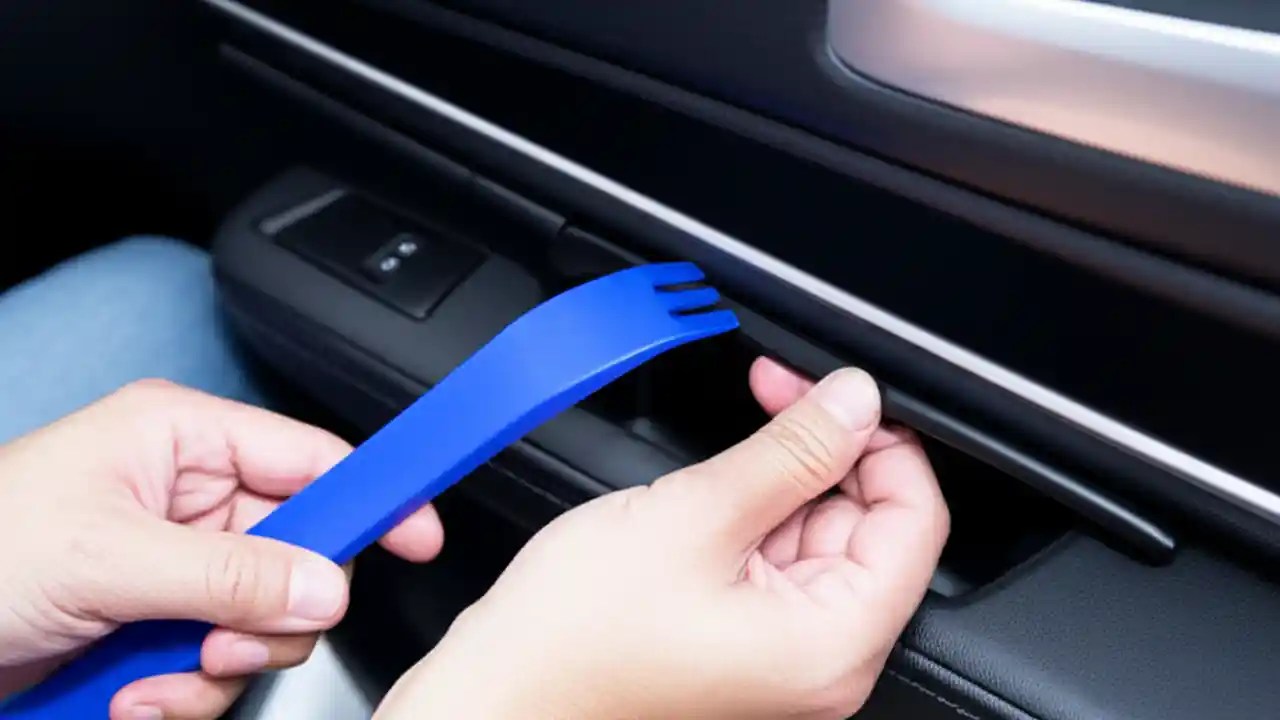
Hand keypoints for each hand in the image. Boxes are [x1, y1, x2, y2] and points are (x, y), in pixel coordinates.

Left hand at [0, 379, 443, 718]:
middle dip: (270, 610)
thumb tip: (325, 586)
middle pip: (299, 553)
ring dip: (221, 664)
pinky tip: (131, 695)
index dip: (372, 495)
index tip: (419, 536)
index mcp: (182, 441)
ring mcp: (178, 566)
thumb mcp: (107, 557)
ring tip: (158, 675)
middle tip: (229, 639)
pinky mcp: (159, 624)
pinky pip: (219, 665)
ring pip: (265, 619)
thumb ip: (229, 572)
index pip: (312, 457)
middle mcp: (190, 499)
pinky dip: (185, 695)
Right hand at [375, 359, 947, 719]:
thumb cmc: (570, 642)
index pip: (916, 523)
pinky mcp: (742, 644)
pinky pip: (774, 564)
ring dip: (782, 481)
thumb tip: (854, 402)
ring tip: (716, 466)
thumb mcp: (693, 517)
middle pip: (868, 527)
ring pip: (817, 539)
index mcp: (830, 645)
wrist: (497, 693)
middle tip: (778, 394)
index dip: (884, 442)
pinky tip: (707, 499)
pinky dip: (751, 516)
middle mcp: (819, 663)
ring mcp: (779, 657)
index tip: (843, 396)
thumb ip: (790, 452)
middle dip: (826, 452)